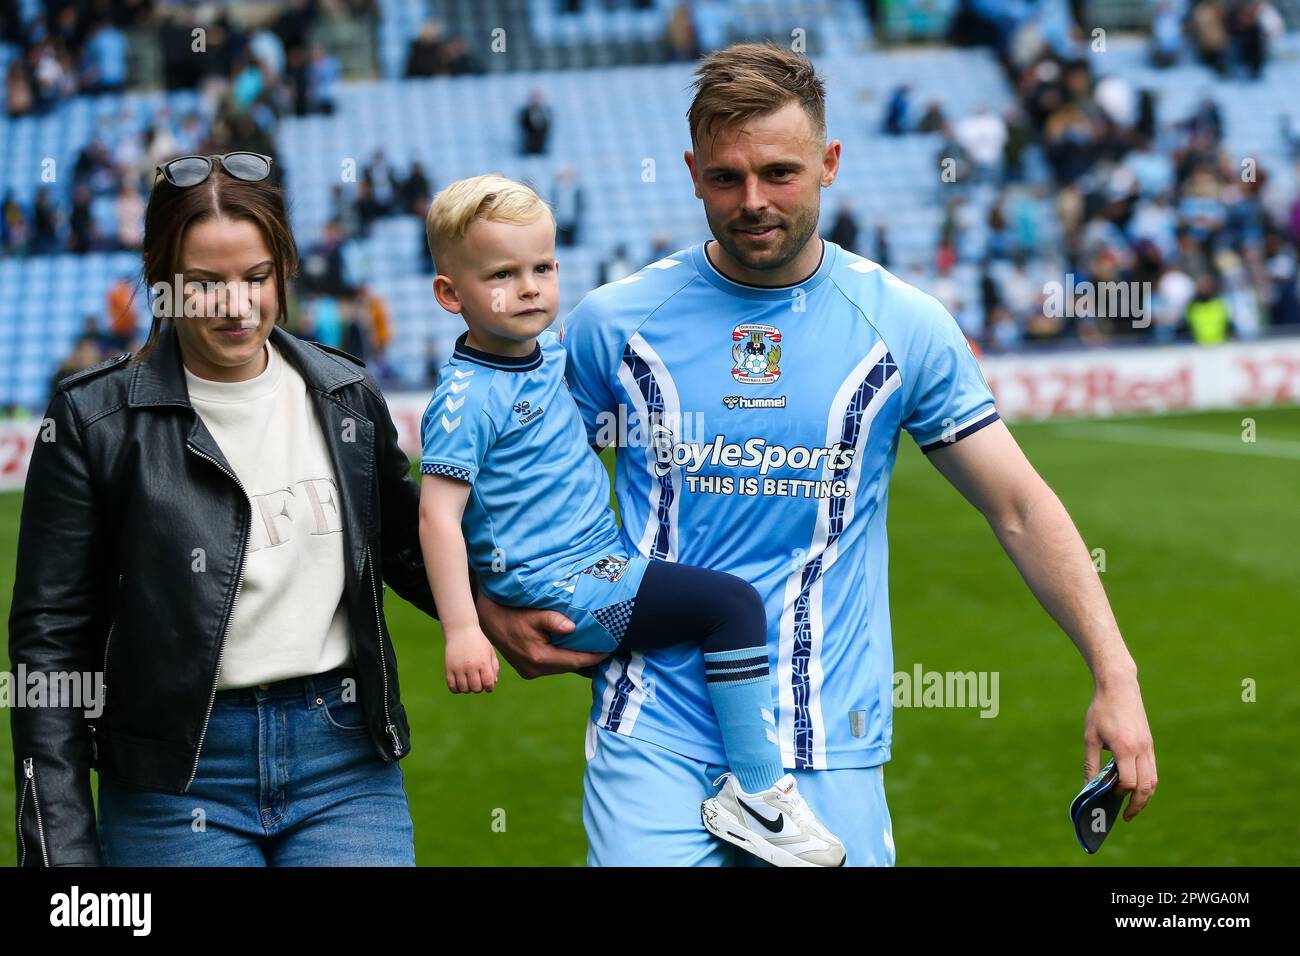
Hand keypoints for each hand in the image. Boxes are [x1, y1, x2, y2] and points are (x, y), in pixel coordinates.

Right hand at [444, 626, 500, 692]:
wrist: (461, 630)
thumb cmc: (478, 642)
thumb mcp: (490, 652)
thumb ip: (494, 668)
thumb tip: (492, 683)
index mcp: (483, 662)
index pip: (488, 684)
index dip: (489, 687)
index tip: (488, 683)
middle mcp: (471, 666)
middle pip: (476, 688)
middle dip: (479, 688)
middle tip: (478, 681)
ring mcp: (458, 668)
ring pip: (464, 689)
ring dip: (468, 688)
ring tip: (469, 681)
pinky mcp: (448, 668)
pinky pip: (452, 686)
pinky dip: (457, 689)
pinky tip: (460, 683)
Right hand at [476, 591, 606, 678]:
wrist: (488, 620)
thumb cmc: (512, 613)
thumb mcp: (533, 614)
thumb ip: (553, 620)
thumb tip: (573, 628)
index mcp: (539, 657)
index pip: (574, 660)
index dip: (593, 657)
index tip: (609, 651)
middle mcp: (535, 669)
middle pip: (569, 666)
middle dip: (586, 658)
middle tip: (604, 648)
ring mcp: (530, 672)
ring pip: (560, 668)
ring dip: (574, 659)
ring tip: (591, 649)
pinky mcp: (527, 670)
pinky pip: (551, 667)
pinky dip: (562, 659)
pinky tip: (571, 649)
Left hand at [1084, 672, 1156, 821]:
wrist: (1120, 687)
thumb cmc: (1101, 710)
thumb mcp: (1090, 737)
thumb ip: (1091, 764)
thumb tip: (1088, 787)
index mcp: (1125, 748)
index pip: (1128, 782)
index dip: (1118, 793)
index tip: (1107, 796)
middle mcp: (1141, 750)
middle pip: (1146, 786)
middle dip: (1137, 805)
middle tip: (1126, 817)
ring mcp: (1149, 747)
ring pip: (1153, 780)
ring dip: (1145, 797)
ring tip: (1133, 808)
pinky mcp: (1150, 744)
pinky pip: (1153, 770)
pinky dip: (1147, 784)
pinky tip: (1136, 789)